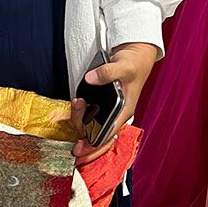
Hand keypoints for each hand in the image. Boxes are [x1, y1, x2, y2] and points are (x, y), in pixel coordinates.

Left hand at [70, 42, 157, 166]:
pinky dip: (78, 114)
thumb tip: (90, 78)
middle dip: (81, 134)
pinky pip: (88, 116)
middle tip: (74, 118)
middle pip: (96, 133)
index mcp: (123, 113)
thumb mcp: (124, 67)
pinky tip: (72, 108)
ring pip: (90, 125)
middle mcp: (115, 115)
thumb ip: (107, 72)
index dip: (93, 147)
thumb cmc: (133, 65)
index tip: (79, 149)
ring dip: (79, 119)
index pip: (108, 137)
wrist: (135, 57)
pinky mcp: (102, 104)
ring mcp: (108, 111)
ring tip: (77, 103)